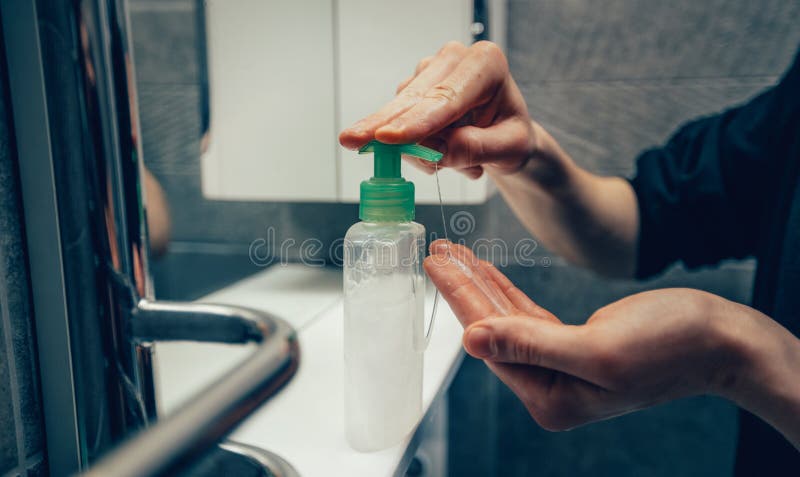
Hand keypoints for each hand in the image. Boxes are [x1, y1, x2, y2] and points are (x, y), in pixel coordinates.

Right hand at [339, 41, 549, 178]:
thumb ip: (477, 149)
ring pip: (402, 111)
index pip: (446, 98)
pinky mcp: (413, 86)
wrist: (504, 134)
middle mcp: (455, 59)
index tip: (388, 139)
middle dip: (382, 124)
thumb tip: (440, 152)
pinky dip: (413, 146)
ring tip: (461, 164)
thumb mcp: (509, 149)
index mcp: (487, 64)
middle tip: (352, 141)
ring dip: (417, 148)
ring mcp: (430, 70)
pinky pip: (398, 121)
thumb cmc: (511, 136)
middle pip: (413, 98)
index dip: (415, 122)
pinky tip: (442, 151)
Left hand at [423, 240, 799, 438]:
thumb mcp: (597, 349)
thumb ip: (530, 344)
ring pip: (505, 318)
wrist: (720, 340)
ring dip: (479, 284)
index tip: (434, 265)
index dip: (460, 299)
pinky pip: (526, 314)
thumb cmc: (670, 347)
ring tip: (451, 253)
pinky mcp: (573, 342)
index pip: (490, 342)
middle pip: (491, 329)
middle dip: (462, 289)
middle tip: (433, 251)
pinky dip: (505, 290)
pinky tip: (484, 270)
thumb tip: (471, 341)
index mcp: (550, 397)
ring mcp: (559, 364)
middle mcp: (549, 386)